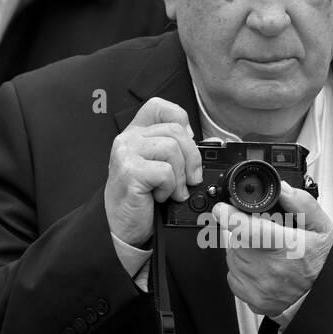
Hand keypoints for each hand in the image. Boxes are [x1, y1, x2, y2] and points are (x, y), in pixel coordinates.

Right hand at [104, 97, 202, 247]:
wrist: (125, 226)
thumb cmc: (143, 198)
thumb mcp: (160, 167)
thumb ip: (176, 150)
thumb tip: (207, 144)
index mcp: (136, 133)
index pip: (160, 107)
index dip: (181, 120)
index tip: (186, 143)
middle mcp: (128, 138)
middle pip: (175, 130)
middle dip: (191, 158)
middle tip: (189, 179)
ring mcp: (126, 153)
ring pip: (172, 149)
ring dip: (180, 176)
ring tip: (172, 191)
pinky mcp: (129, 171)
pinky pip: (166, 171)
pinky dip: (170, 188)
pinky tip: (159, 196)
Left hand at [213, 183, 332, 316]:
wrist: (323, 292)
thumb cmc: (320, 260)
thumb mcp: (320, 226)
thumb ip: (302, 204)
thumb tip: (283, 190)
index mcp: (286, 247)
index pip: (249, 229)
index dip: (230, 216)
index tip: (222, 209)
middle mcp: (269, 269)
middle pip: (239, 240)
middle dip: (246, 233)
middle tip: (267, 237)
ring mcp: (259, 286)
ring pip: (234, 257)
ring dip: (244, 250)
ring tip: (268, 254)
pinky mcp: (252, 298)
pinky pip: (234, 276)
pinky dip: (243, 269)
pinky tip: (262, 268)